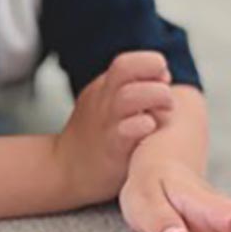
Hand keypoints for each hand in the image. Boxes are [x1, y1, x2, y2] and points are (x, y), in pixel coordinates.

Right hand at [54, 50, 173, 205]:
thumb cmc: (94, 137)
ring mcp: (105, 124)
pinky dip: (142, 125)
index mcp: (103, 88)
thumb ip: (130, 88)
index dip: (149, 64)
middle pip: (124, 69)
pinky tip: (149, 129)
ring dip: (155, 96)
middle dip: (153, 74)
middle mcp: (103, 101)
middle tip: (167, 94)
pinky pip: (126, 131)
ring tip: (166, 109)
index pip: (126, 62)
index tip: (163, 78)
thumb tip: (164, 77)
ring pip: (128, 96)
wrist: (63, 169)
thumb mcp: (105, 103)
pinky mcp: (110, 149)